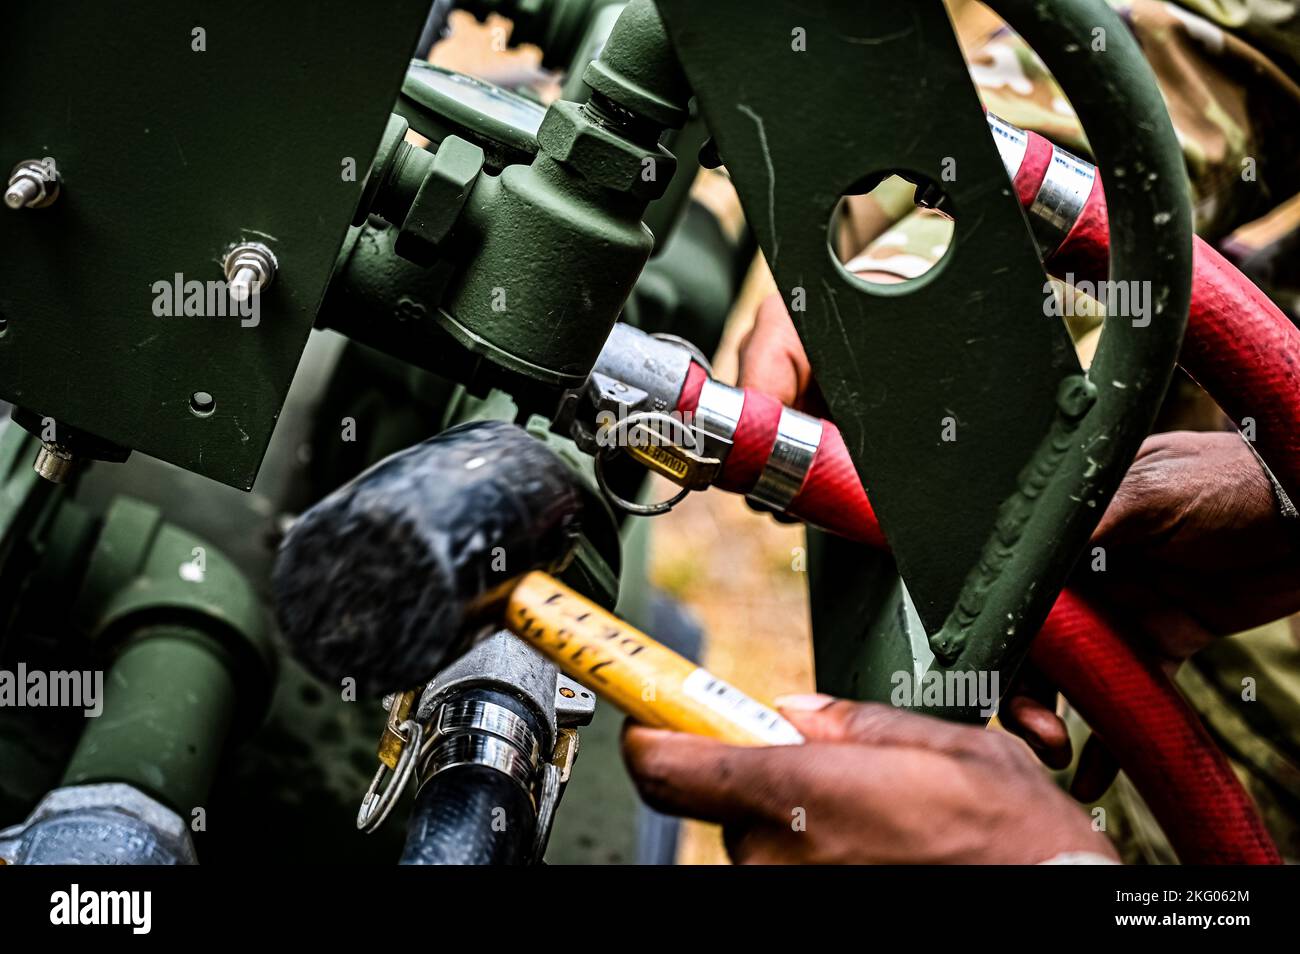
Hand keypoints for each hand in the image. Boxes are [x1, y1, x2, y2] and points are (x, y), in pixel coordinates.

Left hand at [622, 696, 1116, 863]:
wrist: (1059, 899)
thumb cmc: (1012, 834)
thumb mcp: (944, 742)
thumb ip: (854, 722)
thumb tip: (799, 713)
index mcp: (802, 792)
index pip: (670, 769)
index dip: (650, 737)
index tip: (648, 718)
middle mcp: (784, 854)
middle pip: (730, 800)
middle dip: (769, 777)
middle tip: (831, 768)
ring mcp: (795, 894)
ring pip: (765, 840)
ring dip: (801, 820)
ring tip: (879, 815)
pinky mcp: (813, 915)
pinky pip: (792, 870)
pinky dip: (821, 853)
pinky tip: (882, 847)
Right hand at [1003, 429, 1299, 782]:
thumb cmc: (1230, 480)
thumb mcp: (1155, 486)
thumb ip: (1094, 516)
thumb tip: (1036, 546)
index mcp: (1072, 530)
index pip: (1017, 587)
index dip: (1001, 634)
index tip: (996, 675)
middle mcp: (1085, 572)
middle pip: (1034, 640)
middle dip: (1023, 691)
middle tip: (1037, 735)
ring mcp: (1121, 609)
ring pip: (1073, 673)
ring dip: (1056, 716)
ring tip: (1056, 753)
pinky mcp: (1161, 639)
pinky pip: (1130, 692)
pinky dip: (1111, 734)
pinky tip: (1093, 773)